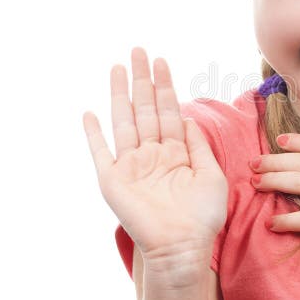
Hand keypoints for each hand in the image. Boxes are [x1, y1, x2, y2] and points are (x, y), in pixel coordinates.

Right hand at [82, 47, 227, 261]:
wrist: (184, 248)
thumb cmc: (202, 218)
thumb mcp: (211, 175)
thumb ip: (198, 146)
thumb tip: (188, 118)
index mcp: (175, 153)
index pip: (167, 111)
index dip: (164, 86)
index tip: (161, 61)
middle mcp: (151, 155)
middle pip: (144, 109)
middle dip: (142, 80)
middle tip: (138, 51)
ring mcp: (131, 166)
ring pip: (124, 121)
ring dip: (120, 94)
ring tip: (118, 67)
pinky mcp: (113, 182)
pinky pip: (101, 153)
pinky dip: (94, 134)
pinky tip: (89, 113)